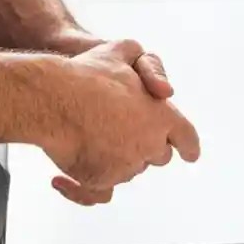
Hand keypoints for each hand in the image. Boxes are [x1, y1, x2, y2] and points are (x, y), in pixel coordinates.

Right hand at [42, 40, 199, 205]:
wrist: (53, 99)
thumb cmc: (87, 74)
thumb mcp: (123, 50)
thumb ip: (147, 64)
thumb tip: (162, 89)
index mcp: (162, 116)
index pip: (186, 137)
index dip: (189, 145)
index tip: (190, 154)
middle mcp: (149, 145)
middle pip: (158, 155)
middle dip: (147, 145)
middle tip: (123, 129)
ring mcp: (126, 167)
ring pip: (128, 170)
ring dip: (116, 159)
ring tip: (87, 138)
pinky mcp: (100, 181)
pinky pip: (98, 194)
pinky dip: (81, 189)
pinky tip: (61, 180)